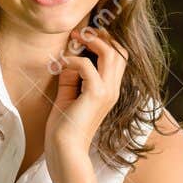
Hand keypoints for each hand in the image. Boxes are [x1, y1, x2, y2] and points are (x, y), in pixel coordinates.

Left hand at [45, 24, 127, 159]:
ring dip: (92, 41)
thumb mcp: (68, 95)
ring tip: (75, 39)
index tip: (85, 36)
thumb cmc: (64, 127)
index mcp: (109, 91)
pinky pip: (87, 66)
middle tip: (81, 32)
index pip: (119, 58)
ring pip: (112, 54)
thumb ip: (72, 77)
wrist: (65, 149)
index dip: (106, 42)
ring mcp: (107, 92)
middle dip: (102, 36)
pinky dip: (72, 60)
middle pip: (120, 52)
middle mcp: (113, 90)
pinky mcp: (96, 95)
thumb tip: (69, 58)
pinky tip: (61, 65)